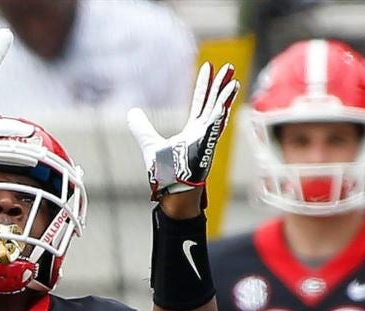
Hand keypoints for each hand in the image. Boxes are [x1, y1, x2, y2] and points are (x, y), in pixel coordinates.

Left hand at [127, 62, 239, 200]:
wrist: (172, 190)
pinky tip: (227, 99)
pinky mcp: (208, 145)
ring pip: (219, 112)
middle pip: (213, 102)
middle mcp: (204, 132)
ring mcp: (208, 138)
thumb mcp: (150, 144)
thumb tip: (131, 113)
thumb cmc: (166, 172)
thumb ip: (141, 128)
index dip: (205, 85)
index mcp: (193, 131)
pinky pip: (216, 125)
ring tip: (233, 79)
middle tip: (228, 67)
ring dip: (226, 96)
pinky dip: (221, 112)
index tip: (210, 69)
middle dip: (220, 85)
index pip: (201, 103)